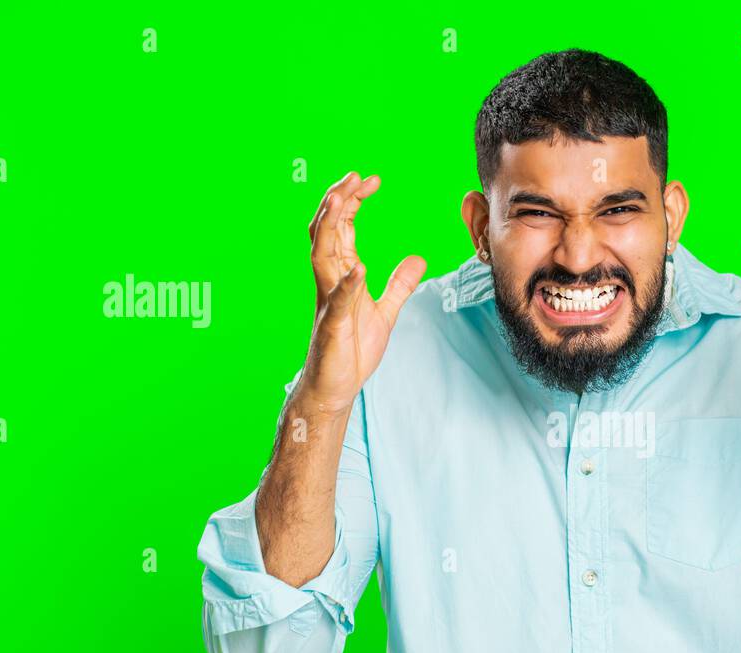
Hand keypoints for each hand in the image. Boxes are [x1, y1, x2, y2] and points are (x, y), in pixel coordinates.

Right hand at [299, 171, 426, 414]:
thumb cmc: (352, 350)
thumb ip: (399, 284)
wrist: (335, 388)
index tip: (370, 179)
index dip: (353, 201)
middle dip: (338, 201)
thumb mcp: (385, 312)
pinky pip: (338, 300)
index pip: (343, 228)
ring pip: (322, 255)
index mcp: (342, 275)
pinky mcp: (332, 325)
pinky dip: (347, 283)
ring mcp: (328, 302)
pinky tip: (358, 268)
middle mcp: (330, 282)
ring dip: (331, 227)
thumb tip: (418, 258)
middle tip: (354, 176)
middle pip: (326, 231)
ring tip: (342, 199)